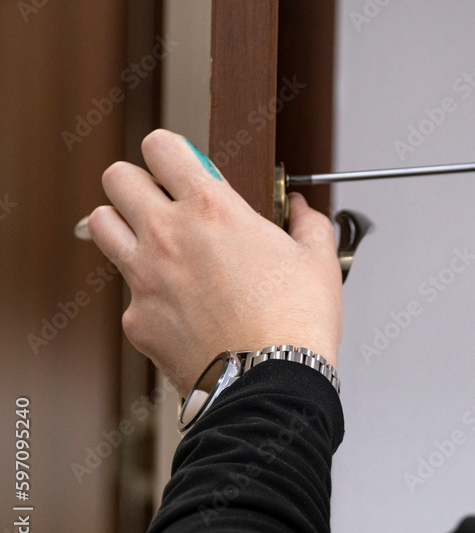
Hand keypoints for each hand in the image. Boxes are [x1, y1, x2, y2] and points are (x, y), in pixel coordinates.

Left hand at [86, 130, 343, 395]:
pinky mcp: (136, 320)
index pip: (161, 146)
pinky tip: (177, 304)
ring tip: (153, 241)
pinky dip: (146, 291)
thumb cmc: (295, 323)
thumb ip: (307, 223)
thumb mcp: (316, 259)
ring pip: (100, 225)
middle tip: (162, 198)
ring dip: (122, 224)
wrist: (270, 386)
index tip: (183, 164)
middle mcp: (168, 236)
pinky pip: (126, 291)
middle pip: (117, 178)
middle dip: (138, 181)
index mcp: (211, 208)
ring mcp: (145, 278)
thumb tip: (303, 211)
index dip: (170, 150)